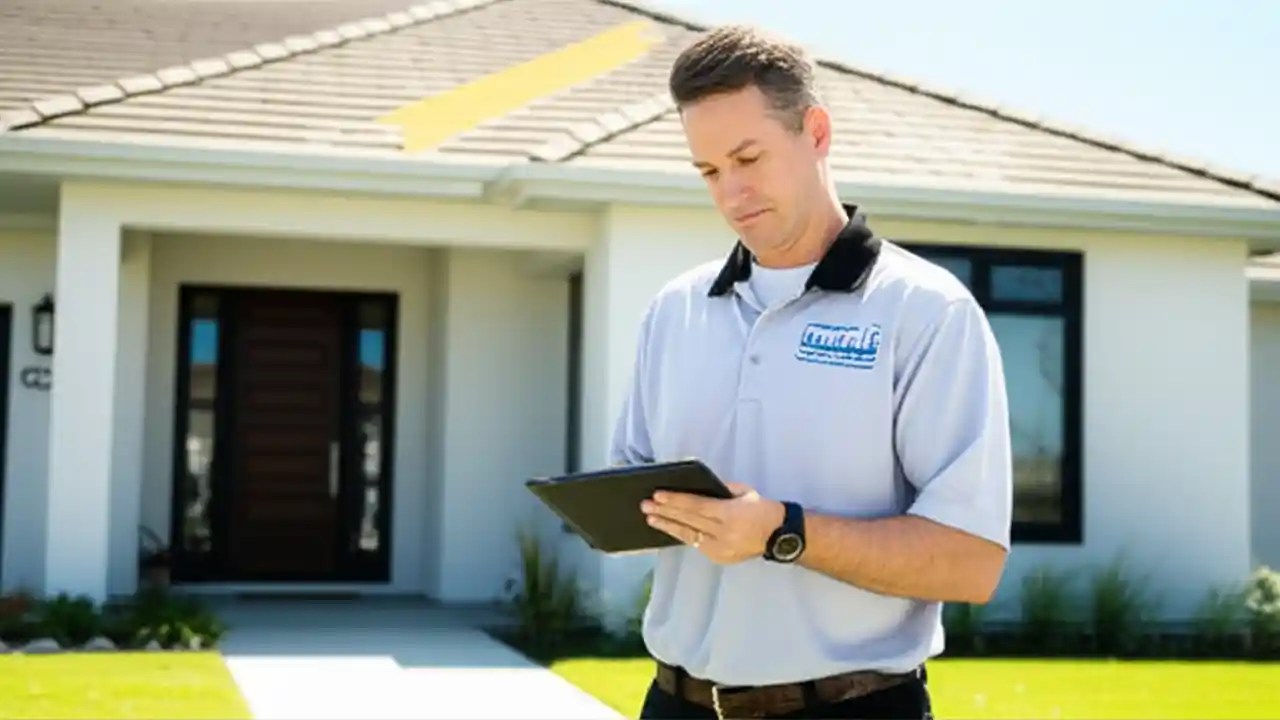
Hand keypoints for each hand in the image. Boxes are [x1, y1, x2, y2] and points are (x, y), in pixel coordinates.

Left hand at [640, 482, 784, 563]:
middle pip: (689, 521)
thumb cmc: (762, 509)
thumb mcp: (744, 492)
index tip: (658, 496)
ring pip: (689, 536)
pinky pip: (696, 545)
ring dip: (668, 527)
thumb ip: (720, 490)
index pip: (696, 506)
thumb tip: (695, 488)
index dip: (675, 501)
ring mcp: (721, 549)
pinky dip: (683, 536)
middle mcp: (724, 533)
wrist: (780, 536)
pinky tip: (670, 529)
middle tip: (646, 506)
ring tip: (651, 519)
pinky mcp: (720, 558)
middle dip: (665, 513)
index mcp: (730, 514)